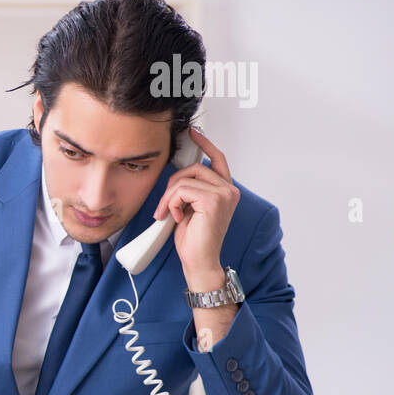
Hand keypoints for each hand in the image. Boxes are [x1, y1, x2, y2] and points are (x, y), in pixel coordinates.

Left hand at [153, 127, 240, 284]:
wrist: (198, 261)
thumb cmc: (194, 239)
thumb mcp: (190, 207)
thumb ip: (189, 190)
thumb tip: (176, 174)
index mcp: (225, 190)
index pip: (217, 159)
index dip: (205, 144)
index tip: (192, 133)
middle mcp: (228, 190)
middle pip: (193, 168)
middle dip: (172, 185)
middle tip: (165, 205)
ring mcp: (223, 194)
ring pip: (184, 180)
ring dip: (169, 197)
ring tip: (168, 214)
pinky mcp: (213, 200)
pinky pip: (181, 190)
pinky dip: (172, 203)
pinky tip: (176, 217)